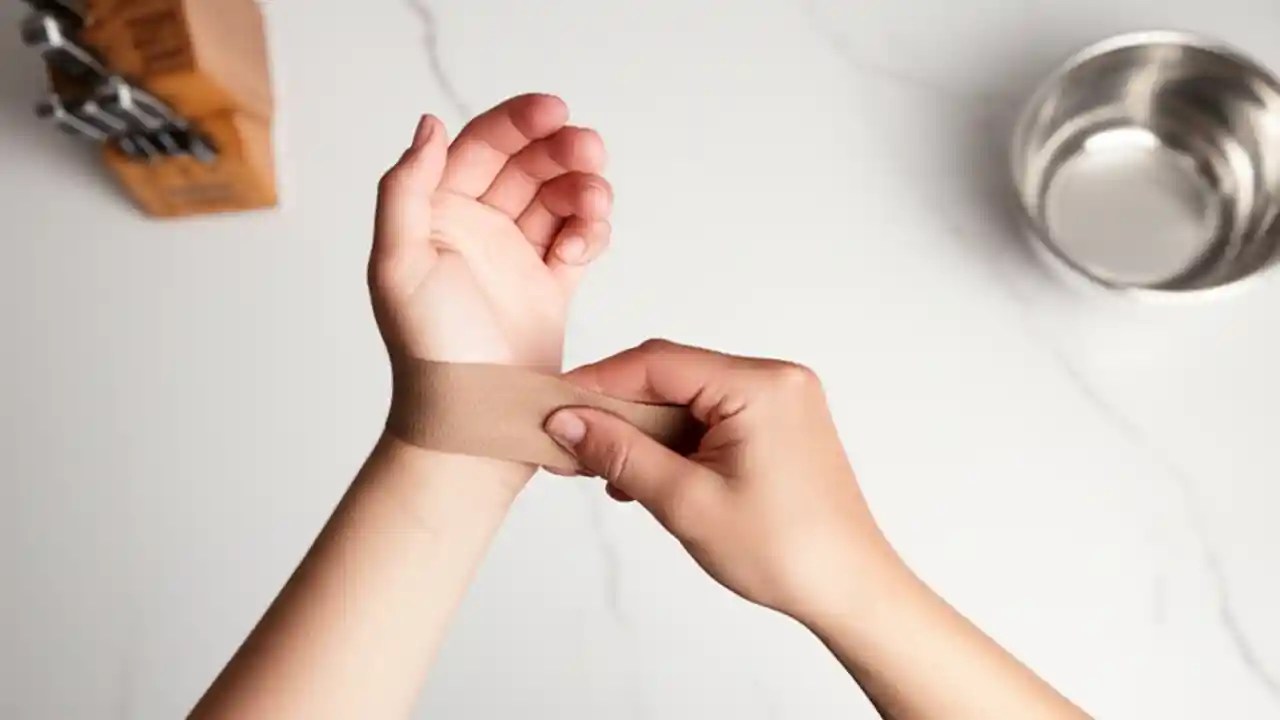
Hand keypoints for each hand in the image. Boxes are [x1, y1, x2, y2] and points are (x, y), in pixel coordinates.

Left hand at [369, 94, 612, 368]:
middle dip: (562, 150)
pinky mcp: (551, 285)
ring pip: (559, 197)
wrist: (472, 418)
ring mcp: (516, 255)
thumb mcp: (398, 263)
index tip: (555, 111)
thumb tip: (430, 125)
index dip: (518, 121)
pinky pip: (579, 238)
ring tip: (593, 206)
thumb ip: (405, 188)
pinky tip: (578, 251)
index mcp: (437, 212)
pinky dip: (588, 232)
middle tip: (590, 151)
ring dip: (583, 190)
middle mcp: (476, 227)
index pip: (481, 146)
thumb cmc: (429, 347)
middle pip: (529, 164)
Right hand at [542, 340, 892, 622]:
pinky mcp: (781, 423)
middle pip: (673, 375)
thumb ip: (621, 453)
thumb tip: (567, 421)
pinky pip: (712, 416)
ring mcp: (782, 400)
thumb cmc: (786, 552)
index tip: (554, 405)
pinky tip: (647, 474)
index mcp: (761, 386)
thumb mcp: (687, 502)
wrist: (849, 589)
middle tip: (572, 441)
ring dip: (646, 429)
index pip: (658, 363)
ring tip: (607, 469)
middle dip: (619, 408)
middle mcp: (777, 380)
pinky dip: (677, 440)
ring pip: (690, 398)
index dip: (598, 382)